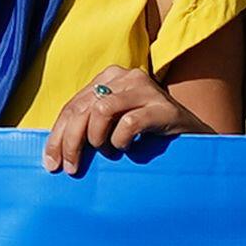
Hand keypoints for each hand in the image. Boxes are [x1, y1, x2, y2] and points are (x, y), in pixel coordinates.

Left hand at [41, 65, 188, 174]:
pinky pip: (128, 123)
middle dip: (70, 142)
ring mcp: (146, 89)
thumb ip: (88, 127)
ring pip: (101, 110)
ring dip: (97, 139)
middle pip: (83, 108)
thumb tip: (54, 151)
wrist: (194, 140)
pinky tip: (128, 149)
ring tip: (108, 153)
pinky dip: (121, 140)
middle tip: (70, 168)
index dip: (58, 135)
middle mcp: (126, 77)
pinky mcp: (163, 107)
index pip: (73, 106)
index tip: (51, 163)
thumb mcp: (113, 126)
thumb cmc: (147, 136)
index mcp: (109, 78)